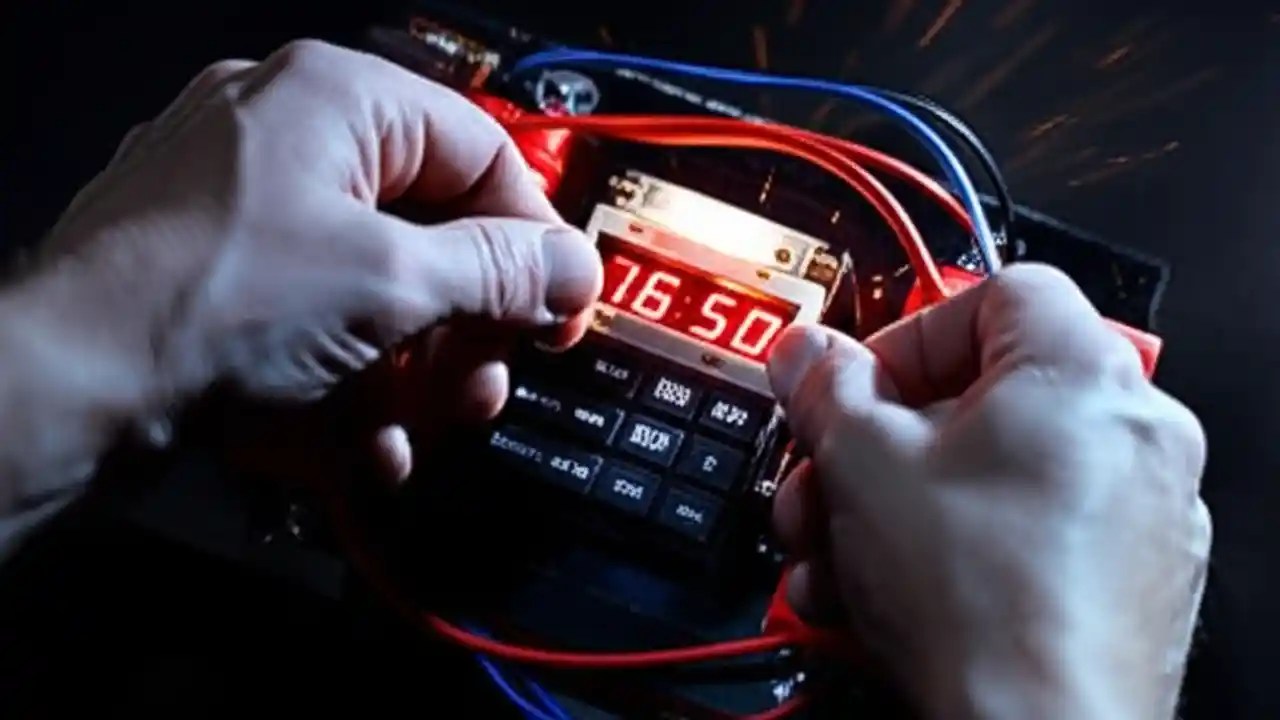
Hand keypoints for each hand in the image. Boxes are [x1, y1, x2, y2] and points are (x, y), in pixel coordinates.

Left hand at [0, 40, 600, 505]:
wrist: (65, 387)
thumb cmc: (200, 303)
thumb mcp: (390, 283)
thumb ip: (499, 272)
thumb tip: (567, 267)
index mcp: (333, 99)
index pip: (482, 151)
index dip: (533, 236)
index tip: (562, 302)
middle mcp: (286, 140)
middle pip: (429, 227)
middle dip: (470, 323)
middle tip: (490, 377)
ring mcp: (246, 212)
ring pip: (374, 287)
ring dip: (414, 370)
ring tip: (426, 424)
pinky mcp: (221, 281)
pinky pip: (315, 324)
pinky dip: (349, 385)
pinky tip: (361, 445)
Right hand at [767, 265, 1209, 718]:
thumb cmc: (981, 608)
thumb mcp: (861, 464)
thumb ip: (826, 387)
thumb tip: (807, 356)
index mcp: (1084, 374)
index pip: (990, 294)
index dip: (900, 335)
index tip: (848, 384)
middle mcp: (1132, 435)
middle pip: (975, 399)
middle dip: (871, 445)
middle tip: (824, 478)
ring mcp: (1137, 515)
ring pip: (984, 477)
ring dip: (889, 508)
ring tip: (834, 555)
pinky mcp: (1124, 583)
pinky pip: (1017, 535)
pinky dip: (946, 552)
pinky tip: (877, 595)